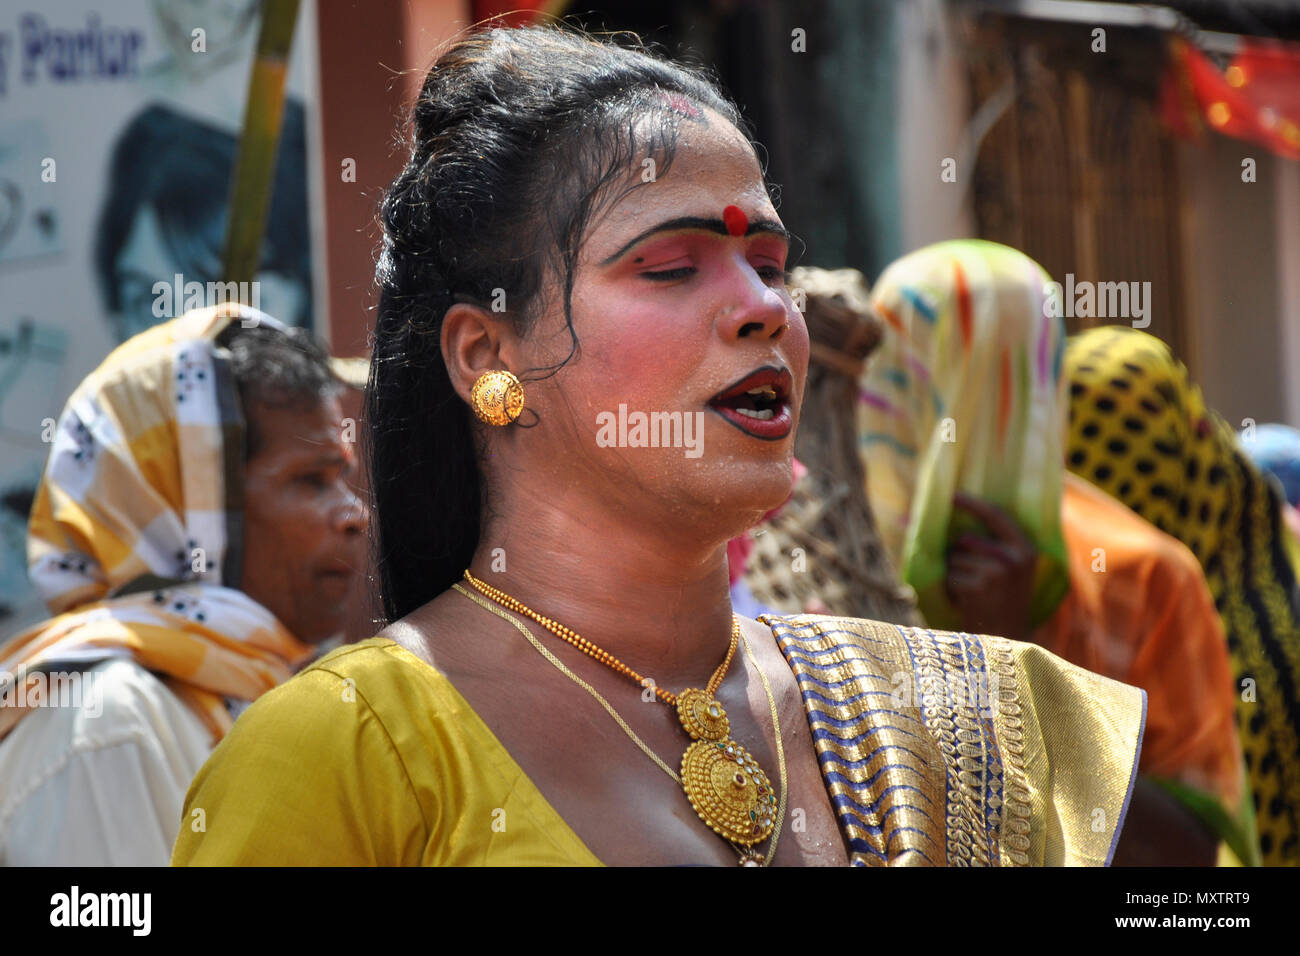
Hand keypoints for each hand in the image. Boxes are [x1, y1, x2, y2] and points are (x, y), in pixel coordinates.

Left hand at [943, 492, 1037, 640]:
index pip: (996, 515)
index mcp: (1026, 548)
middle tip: (972, 576)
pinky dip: (950, 588)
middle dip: (957, 554)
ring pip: (954, 558)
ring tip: (973, 591)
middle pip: (965, 539)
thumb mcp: (1013, 569)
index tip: (953, 495)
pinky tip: (966, 601)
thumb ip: (996, 545)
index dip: (973, 503)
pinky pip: (949, 576)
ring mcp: (996, 572)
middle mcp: (1014, 558)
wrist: (1006, 637)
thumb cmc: (1004, 600)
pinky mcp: (977, 587)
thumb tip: (957, 522)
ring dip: (955, 574)